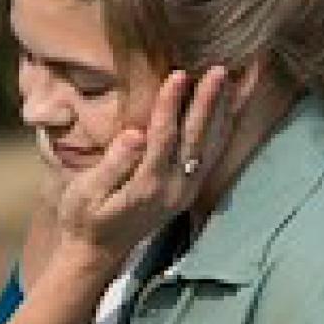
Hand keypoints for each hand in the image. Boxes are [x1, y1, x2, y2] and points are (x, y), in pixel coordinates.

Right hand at [50, 67, 230, 266]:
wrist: (96, 253)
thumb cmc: (84, 218)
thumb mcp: (87, 193)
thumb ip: (112, 164)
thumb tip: (133, 135)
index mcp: (147, 186)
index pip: (164, 137)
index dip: (171, 105)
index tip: (178, 74)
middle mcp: (174, 189)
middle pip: (196, 138)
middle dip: (208, 102)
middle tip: (221, 70)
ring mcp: (185, 191)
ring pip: (211, 146)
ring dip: (224, 113)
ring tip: (238, 82)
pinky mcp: (188, 191)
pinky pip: (212, 156)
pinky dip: (224, 130)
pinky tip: (231, 110)